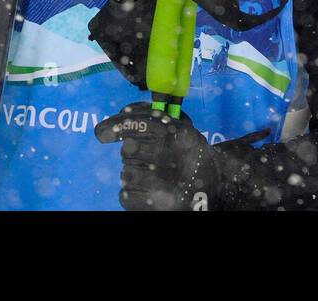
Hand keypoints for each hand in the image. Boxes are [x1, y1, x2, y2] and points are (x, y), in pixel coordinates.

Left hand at [95, 102, 216, 210]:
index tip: (101, 133)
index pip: (139, 124)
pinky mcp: (154, 205)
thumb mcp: (183, 130)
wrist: (216, 187)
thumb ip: (156, 118)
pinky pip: (125, 195)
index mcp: (177, 134)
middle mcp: (169, 157)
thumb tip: (125, 111)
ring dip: (133, 174)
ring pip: (126, 173)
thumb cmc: (192, 155)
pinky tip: (147, 191)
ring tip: (151, 177)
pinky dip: (132, 193)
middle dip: (132, 154)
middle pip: (128, 150)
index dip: (116, 125)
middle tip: (147, 158)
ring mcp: (161, 184)